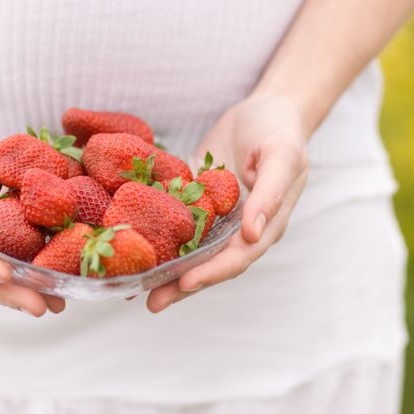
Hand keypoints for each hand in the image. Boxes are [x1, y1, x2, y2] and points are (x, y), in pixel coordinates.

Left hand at [147, 95, 308, 312]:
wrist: (266, 111)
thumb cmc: (280, 132)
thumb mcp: (282, 157)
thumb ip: (270, 195)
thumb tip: (253, 233)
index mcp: (265, 225)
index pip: (237, 258)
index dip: (211, 273)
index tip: (185, 284)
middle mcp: (239, 231)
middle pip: (209, 265)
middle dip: (181, 286)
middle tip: (151, 302)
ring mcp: (217, 220)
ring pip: (191, 253)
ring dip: (166, 272)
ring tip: (133, 289)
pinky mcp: (197, 204)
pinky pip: (177, 227)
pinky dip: (158, 240)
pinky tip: (131, 248)